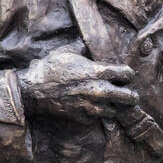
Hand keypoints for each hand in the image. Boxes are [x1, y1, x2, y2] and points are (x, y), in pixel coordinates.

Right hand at [18, 49, 136, 119]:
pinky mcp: (84, 118)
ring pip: (115, 111)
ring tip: (108, 102)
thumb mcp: (67, 52)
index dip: (128, 75)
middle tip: (128, 94)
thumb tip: (89, 44)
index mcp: (98, 72)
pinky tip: (91, 107)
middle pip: (130, 97)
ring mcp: (92, 106)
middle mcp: (100, 91)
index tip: (124, 76)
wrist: (32, 91)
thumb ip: (84, 49)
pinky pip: (97, 118)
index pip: (128, 74)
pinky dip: (96, 114)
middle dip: (130, 95)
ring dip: (113, 106)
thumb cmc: (49, 69)